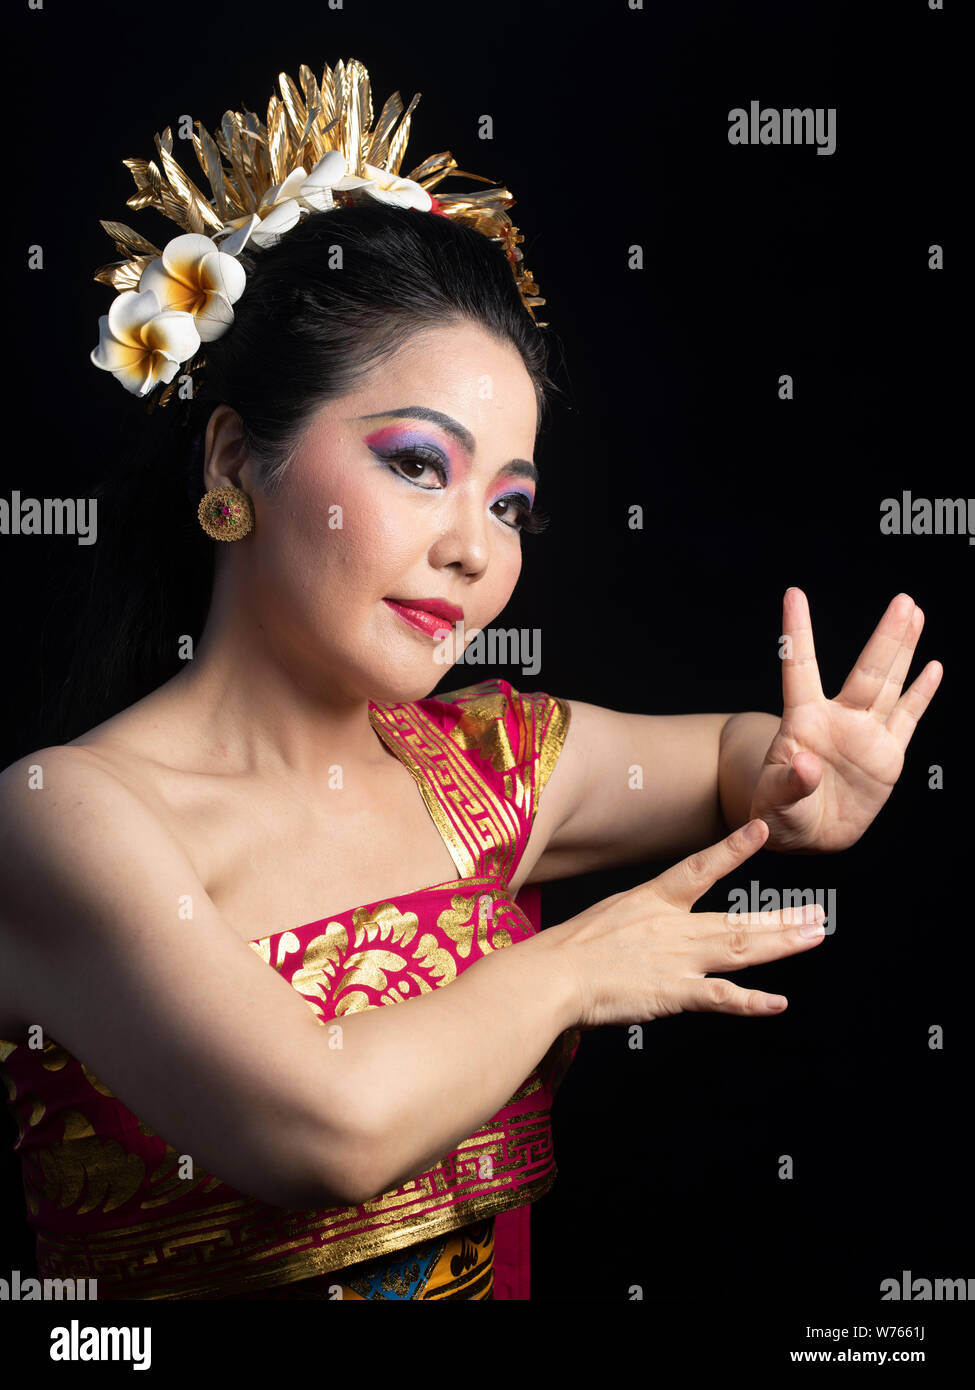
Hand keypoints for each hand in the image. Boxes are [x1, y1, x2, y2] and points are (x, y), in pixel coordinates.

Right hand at [549, 819, 825, 1029]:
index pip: (699, 867)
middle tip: (818, 913)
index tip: (760, 830)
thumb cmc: (564, 951)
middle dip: (780, 917)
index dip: (732, 849)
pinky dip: (751, 1002)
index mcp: (651, 901)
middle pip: (737, 919)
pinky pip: (721, 997)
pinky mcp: (674, 992)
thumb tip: (638, 932)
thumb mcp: (601, 919)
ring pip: (740, 949)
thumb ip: (629, 925)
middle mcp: (672, 926)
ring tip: (814, 936)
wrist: (552, 974)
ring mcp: (677, 959)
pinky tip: (778, 1003)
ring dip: (781, 943)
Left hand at [748, 589, 942, 851]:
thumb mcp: (775, 803)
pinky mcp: (886, 756)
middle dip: (886, 638)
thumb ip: (791, 784)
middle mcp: (837, 720)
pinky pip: (907, 719)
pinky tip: (933, 667)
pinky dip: (921, 694)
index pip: (799, 668)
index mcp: (801, 723)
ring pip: (889, 685)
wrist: (805, 835)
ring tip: (913, 613)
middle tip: (902, 601)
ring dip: (903, 650)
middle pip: (866, 672)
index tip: (793, 594)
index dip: (797, 632)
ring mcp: (864, 735)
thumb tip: (806, 764)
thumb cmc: (778, 814)